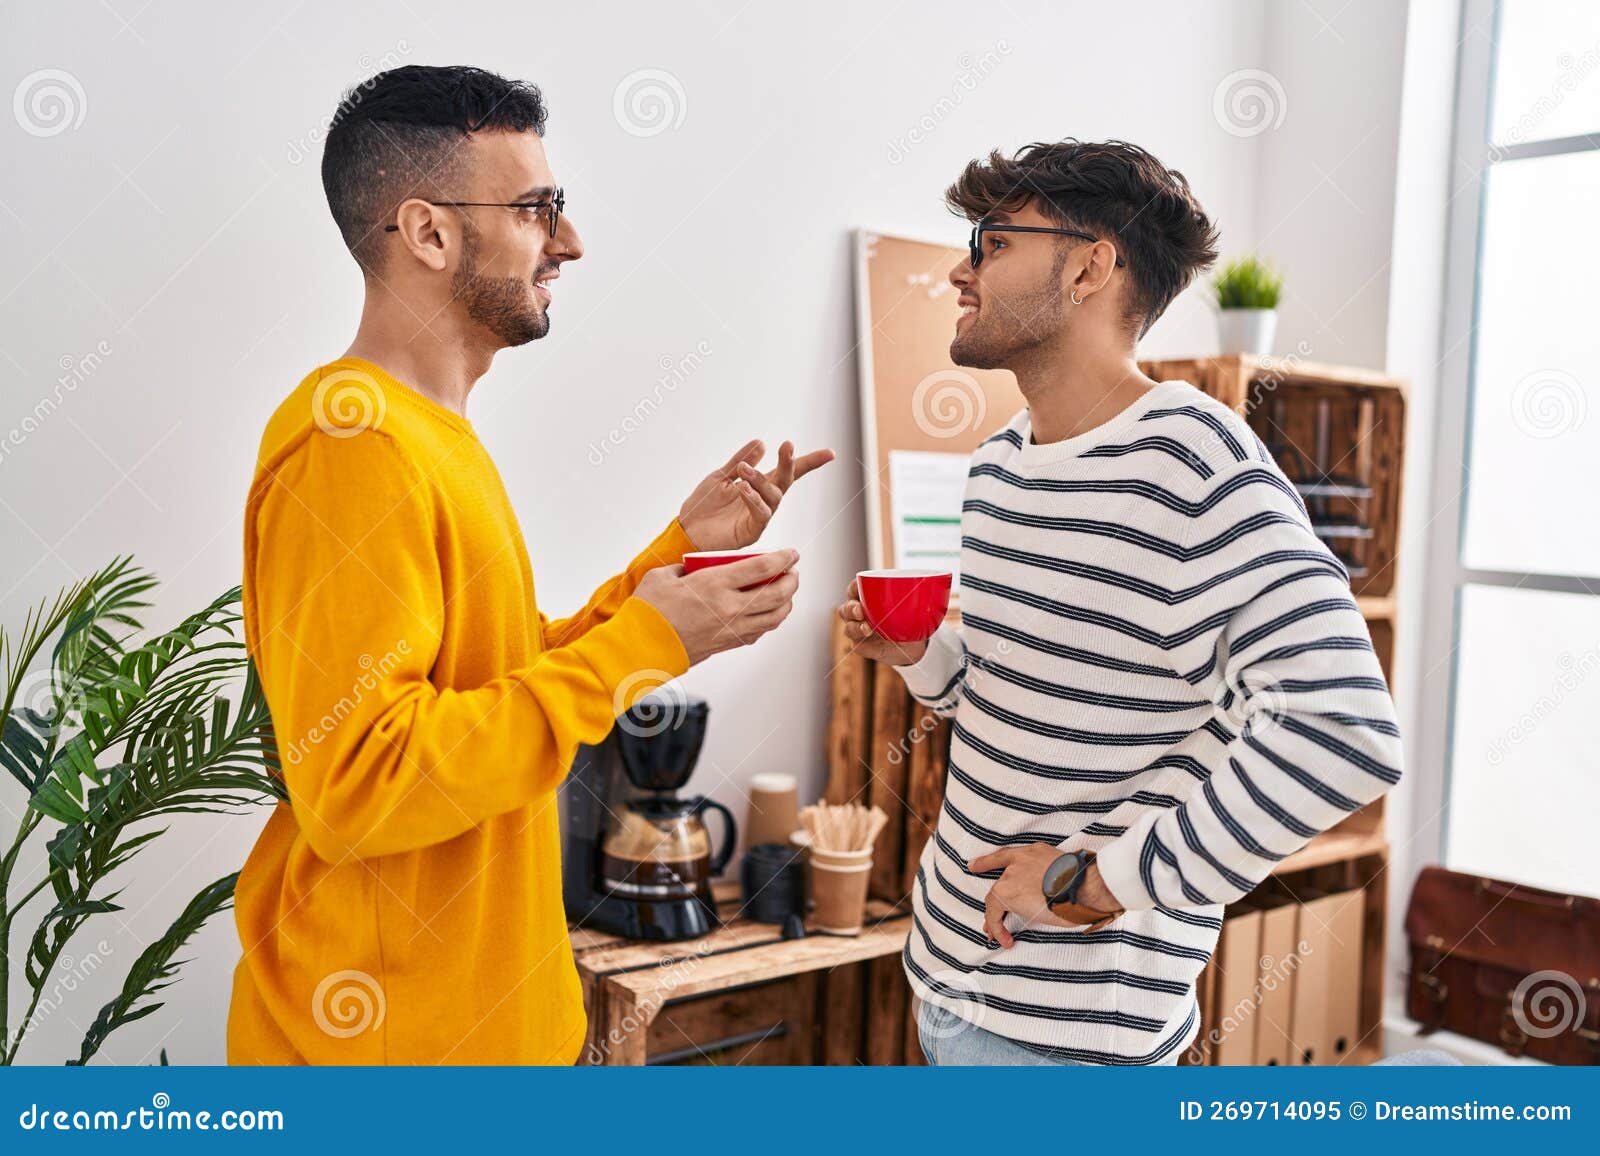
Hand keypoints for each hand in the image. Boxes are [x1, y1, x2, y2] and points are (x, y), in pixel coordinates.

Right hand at [634, 550, 799, 665]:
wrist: (641, 648)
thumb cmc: (649, 611)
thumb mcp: (665, 576)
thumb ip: (687, 568)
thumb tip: (697, 567)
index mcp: (715, 584)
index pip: (763, 567)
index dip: (783, 558)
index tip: (792, 553)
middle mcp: (730, 607)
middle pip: (778, 592)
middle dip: (792, 580)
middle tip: (792, 571)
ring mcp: (732, 628)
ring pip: (775, 616)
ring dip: (787, 602)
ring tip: (786, 592)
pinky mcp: (727, 643)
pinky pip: (760, 631)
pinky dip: (770, 620)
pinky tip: (767, 612)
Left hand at [679, 439, 834, 551]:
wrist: (687, 531)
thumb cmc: (703, 507)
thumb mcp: (721, 476)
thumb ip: (741, 460)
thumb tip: (761, 443)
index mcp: (758, 486)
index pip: (788, 472)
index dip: (809, 462)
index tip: (831, 453)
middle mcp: (764, 501)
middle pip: (785, 481)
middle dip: (789, 463)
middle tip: (787, 445)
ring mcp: (759, 516)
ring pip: (773, 496)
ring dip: (761, 480)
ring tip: (744, 469)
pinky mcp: (751, 531)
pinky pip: (760, 514)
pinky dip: (753, 499)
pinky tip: (743, 488)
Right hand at [834, 578, 929, 666]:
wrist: (917, 645)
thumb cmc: (913, 618)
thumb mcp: (918, 605)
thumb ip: (924, 593)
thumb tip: (945, 580)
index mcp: (868, 597)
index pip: (854, 588)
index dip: (853, 587)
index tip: (859, 587)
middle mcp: (860, 614)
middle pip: (845, 609)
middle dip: (850, 608)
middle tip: (861, 610)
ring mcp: (860, 632)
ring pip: (848, 628)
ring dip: (855, 627)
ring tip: (868, 629)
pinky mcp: (864, 648)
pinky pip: (858, 646)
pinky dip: (864, 644)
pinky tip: (873, 642)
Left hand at [966, 844, 1121, 947]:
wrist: (1082, 886)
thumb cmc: (1085, 884)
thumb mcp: (1067, 873)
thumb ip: (1053, 879)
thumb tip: (1052, 896)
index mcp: (1035, 853)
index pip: (1006, 855)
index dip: (988, 862)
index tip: (973, 865)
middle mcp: (1020, 860)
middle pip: (1000, 882)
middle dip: (995, 902)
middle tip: (991, 918)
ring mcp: (1011, 875)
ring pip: (996, 899)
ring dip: (995, 919)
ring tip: (995, 935)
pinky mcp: (1006, 893)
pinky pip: (994, 913)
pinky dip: (997, 927)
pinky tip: (1005, 939)